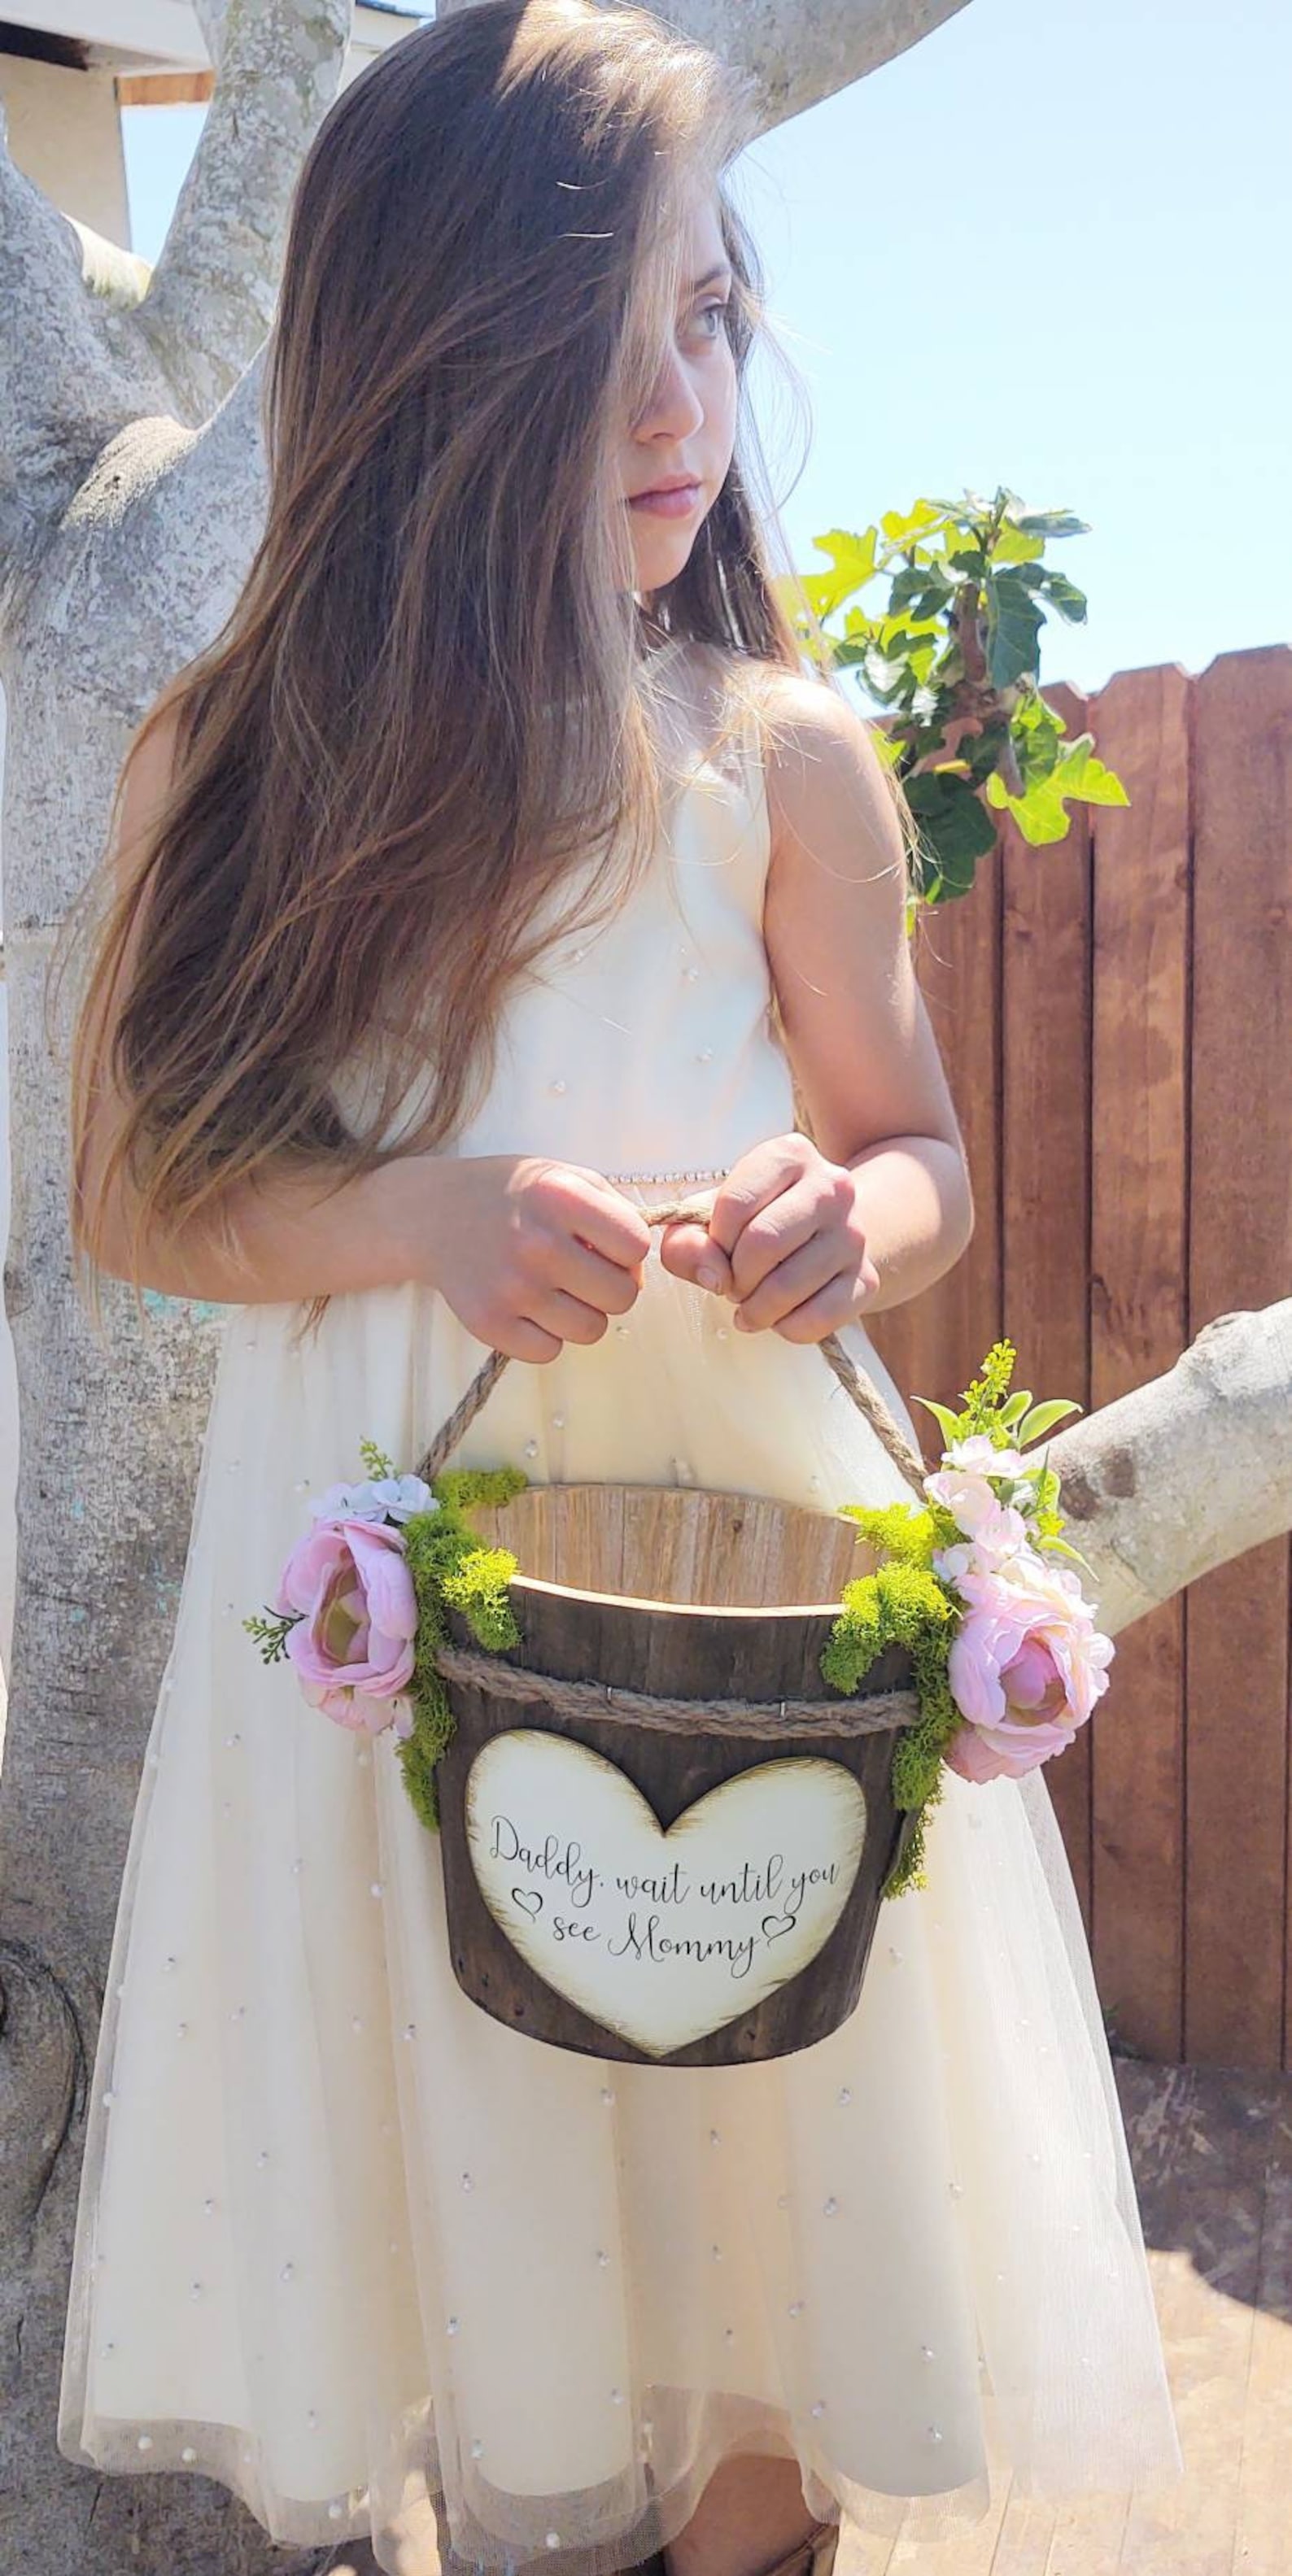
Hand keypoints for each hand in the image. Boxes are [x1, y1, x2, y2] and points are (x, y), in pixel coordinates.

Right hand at [410, 1156, 650, 1361]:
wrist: (432, 1214)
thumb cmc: (512, 1195)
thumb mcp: (565, 1176)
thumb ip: (613, 1212)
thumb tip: (639, 1269)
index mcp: (560, 1196)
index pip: (637, 1247)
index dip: (628, 1251)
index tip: (604, 1246)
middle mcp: (537, 1242)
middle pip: (622, 1297)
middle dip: (610, 1287)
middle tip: (582, 1272)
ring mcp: (511, 1287)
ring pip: (591, 1330)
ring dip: (581, 1313)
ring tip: (555, 1289)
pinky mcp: (488, 1323)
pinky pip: (550, 1351)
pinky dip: (546, 1335)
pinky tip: (528, 1306)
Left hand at [658, 1135, 879, 1342]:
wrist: (825, 1236)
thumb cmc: (754, 1223)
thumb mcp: (710, 1218)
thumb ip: (686, 1240)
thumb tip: (713, 1276)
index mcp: (789, 1155)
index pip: (735, 1204)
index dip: (715, 1241)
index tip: (719, 1251)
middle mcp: (831, 1186)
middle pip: (764, 1243)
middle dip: (735, 1277)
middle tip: (733, 1284)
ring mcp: (854, 1234)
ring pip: (788, 1287)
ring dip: (755, 1309)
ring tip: (752, 1303)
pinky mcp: (866, 1278)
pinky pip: (818, 1317)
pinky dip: (787, 1329)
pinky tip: (780, 1318)